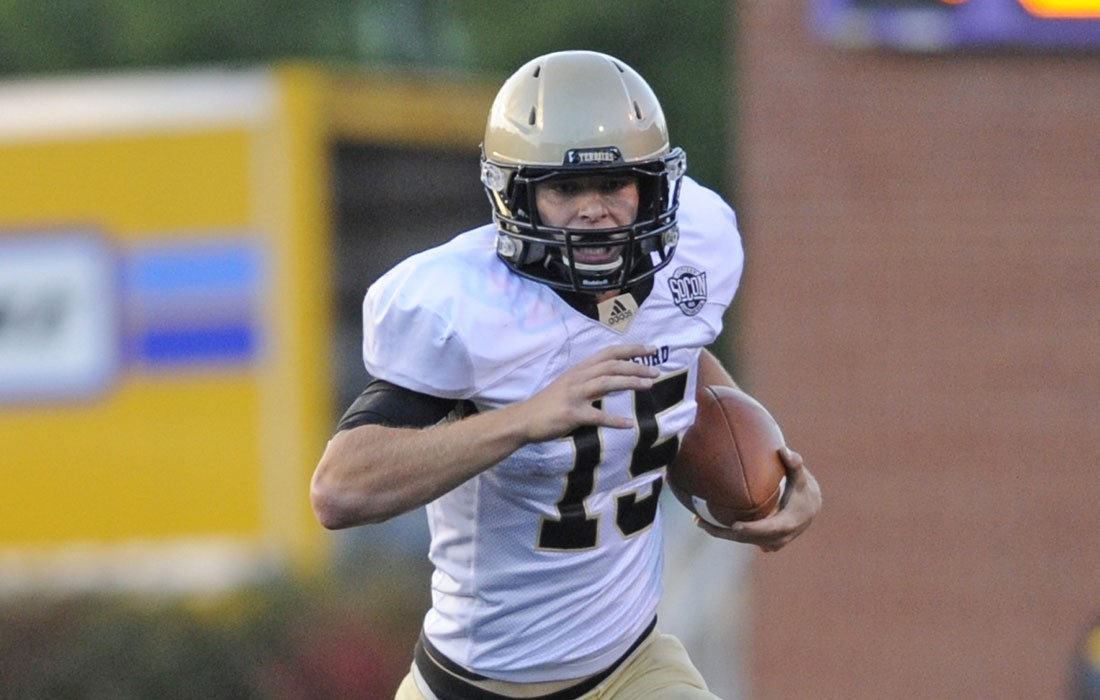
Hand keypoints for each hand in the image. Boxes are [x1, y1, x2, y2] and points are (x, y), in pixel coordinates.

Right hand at [518, 344, 659, 442]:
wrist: (525, 418)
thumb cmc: (549, 403)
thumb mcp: (570, 384)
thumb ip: (590, 379)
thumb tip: (614, 378)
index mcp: (580, 369)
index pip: (608, 353)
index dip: (630, 349)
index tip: (651, 349)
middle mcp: (578, 378)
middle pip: (611, 366)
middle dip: (636, 366)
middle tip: (656, 371)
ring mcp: (574, 395)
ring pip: (606, 383)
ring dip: (629, 382)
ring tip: (649, 385)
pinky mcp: (571, 414)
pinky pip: (597, 416)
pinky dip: (614, 420)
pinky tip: (628, 424)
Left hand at [696, 446, 821, 551]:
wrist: (809, 507)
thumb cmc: (802, 489)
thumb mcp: (801, 477)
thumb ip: (794, 464)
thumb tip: (784, 450)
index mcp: (789, 522)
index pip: (769, 529)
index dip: (752, 529)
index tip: (735, 526)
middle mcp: (779, 537)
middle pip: (749, 538)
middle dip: (726, 533)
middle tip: (703, 522)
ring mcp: (770, 542)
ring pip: (742, 540)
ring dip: (720, 532)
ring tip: (698, 520)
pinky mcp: (762, 541)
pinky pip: (741, 539)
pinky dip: (724, 532)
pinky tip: (704, 521)